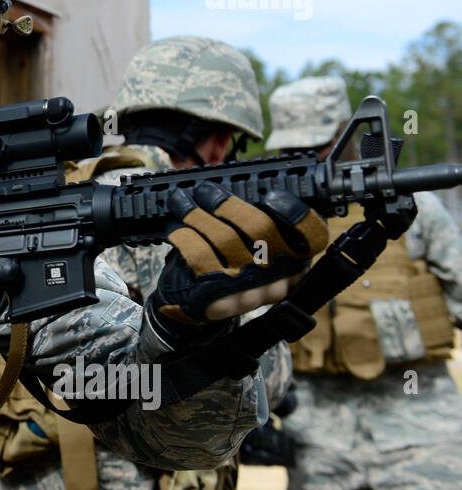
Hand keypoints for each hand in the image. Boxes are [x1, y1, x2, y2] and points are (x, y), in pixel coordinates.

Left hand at [149, 181, 328, 327]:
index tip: (269, 194)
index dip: (295, 212)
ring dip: (198, 214)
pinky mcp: (220, 300)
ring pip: (226, 239)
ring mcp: (249, 292)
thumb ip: (253, 221)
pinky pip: (201, 257)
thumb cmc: (224, 264)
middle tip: (205, 190)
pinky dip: (185, 236)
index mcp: (294, 262)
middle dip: (227, 202)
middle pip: (261, 228)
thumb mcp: (247, 245)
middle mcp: (277, 280)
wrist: (193, 304)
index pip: (313, 237)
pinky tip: (176, 229)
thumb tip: (239, 185)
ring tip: (181, 202)